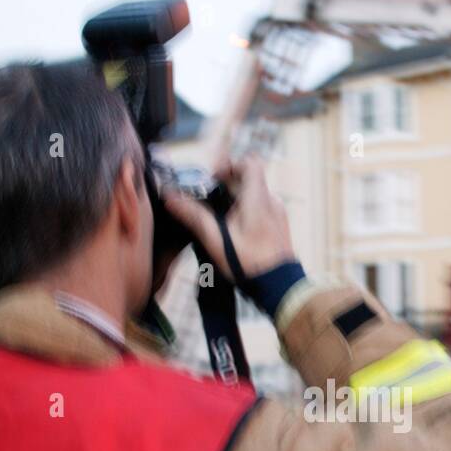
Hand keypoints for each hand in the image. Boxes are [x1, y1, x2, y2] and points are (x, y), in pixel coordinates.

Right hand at [161, 157, 295, 279]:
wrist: (280, 288)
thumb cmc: (251, 264)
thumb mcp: (217, 240)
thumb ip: (194, 216)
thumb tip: (170, 197)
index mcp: (258, 198)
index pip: (249, 162)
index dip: (229, 165)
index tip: (213, 180)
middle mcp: (271, 201)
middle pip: (247, 180)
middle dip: (225, 188)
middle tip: (210, 206)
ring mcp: (278, 214)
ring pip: (253, 196)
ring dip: (234, 204)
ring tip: (221, 225)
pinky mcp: (279, 227)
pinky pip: (260, 211)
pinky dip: (245, 216)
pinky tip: (235, 236)